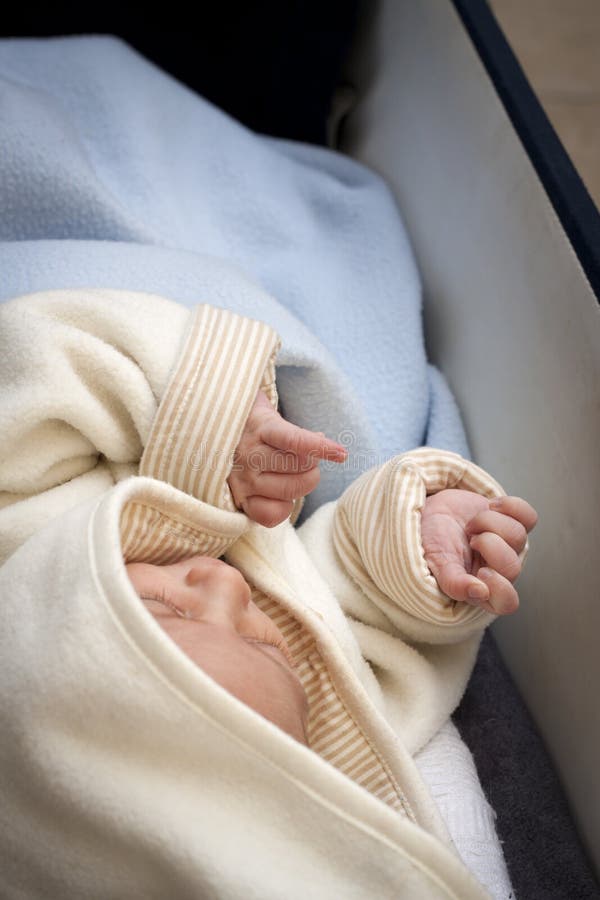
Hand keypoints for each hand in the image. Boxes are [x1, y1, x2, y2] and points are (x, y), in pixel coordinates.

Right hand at [228, 391, 346, 526]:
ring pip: (290, 492)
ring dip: (302, 484)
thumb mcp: (267, 412)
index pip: (295, 441)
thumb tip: (320, 440)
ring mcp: (242, 481)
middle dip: (312, 465)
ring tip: (293, 474)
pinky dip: (284, 508)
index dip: (321, 448)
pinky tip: (282, 495)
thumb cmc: (247, 422)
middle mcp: (249, 455)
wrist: (203, 432)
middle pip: (300, 469)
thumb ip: (292, 427)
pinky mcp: (239, 501)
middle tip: (305, 460)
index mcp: (259, 427)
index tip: (341, 453)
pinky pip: (271, 515)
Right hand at [420, 489, 537, 614]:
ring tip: (471, 524)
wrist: (429, 512)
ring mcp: (508, 546)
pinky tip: (490, 507)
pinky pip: (529, 517)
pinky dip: (510, 507)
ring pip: (519, 536)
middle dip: (488, 545)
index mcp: (480, 589)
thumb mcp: (436, 564)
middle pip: (513, 566)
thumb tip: (480, 592)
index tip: (481, 571)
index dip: (499, 587)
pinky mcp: (513, 522)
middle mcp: (498, 571)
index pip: (506, 602)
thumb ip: (454, 583)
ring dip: (489, 522)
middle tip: (470, 539)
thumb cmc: (431, 542)